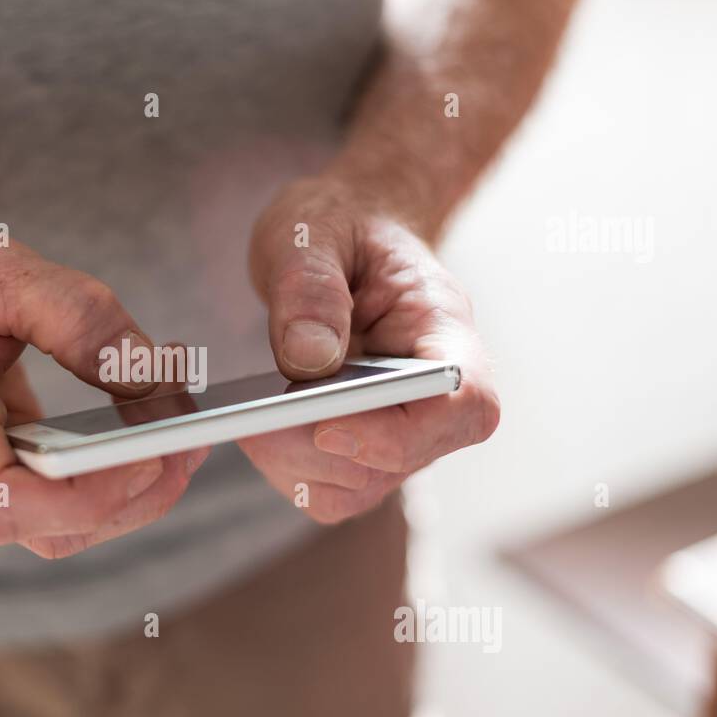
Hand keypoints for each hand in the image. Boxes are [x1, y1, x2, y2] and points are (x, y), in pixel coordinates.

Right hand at [0, 210, 204, 558]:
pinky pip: (51, 491)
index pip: (3, 504)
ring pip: (52, 522)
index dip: (83, 499)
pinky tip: (145, 426)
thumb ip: (79, 319)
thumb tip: (153, 374)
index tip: (149, 459)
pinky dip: (104, 471)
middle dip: (125, 502)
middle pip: (40, 528)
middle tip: (189, 449)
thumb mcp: (0, 269)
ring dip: (124, 493)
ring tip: (181, 438)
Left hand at [239, 176, 499, 523]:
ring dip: (296, 462)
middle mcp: (436, 390)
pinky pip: (332, 490)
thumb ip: (309, 286)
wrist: (337, 239)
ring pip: (362, 485)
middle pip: (405, 458)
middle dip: (321, 447)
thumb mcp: (312, 231)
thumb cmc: (336, 226)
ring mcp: (403, 427)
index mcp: (445, 326)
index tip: (327, 424)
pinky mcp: (364, 448)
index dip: (404, 433)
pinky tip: (259, 427)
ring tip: (249, 416)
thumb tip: (309, 359)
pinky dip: (287, 469)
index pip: (467, 404)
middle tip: (254, 415)